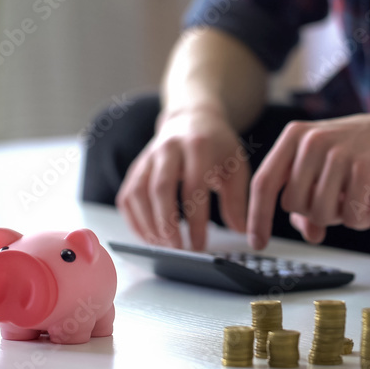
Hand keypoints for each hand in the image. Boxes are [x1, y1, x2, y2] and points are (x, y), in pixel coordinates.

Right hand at [116, 107, 249, 249]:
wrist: (192, 118)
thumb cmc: (217, 145)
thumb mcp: (236, 166)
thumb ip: (237, 199)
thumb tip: (242, 231)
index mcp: (198, 145)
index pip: (193, 186)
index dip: (195, 220)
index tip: (200, 245)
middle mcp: (169, 148)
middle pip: (160, 189)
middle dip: (166, 223)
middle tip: (176, 250)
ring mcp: (148, 157)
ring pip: (139, 193)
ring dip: (148, 225)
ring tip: (162, 248)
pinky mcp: (136, 167)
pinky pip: (127, 196)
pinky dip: (134, 220)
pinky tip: (147, 237)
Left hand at [246, 107, 369, 249]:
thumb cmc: (364, 152)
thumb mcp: (328, 169)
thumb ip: (310, 199)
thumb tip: (308, 234)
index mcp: (295, 135)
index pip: (264, 181)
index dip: (257, 216)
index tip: (256, 243)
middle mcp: (312, 140)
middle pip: (294, 204)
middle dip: (315, 213)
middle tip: (340, 199)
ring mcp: (338, 152)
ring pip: (320, 213)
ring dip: (341, 217)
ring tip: (357, 196)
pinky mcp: (365, 167)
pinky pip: (351, 216)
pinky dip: (362, 219)